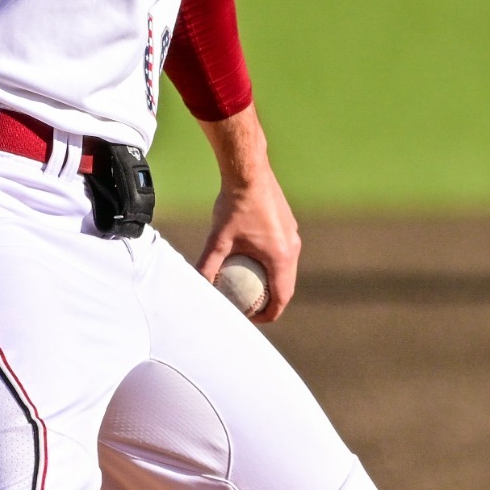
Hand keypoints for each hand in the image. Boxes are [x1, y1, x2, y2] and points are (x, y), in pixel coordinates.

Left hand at [193, 106, 301, 321]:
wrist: (249, 170)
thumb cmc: (235, 204)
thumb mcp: (218, 239)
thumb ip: (207, 265)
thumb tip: (196, 286)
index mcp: (281, 257)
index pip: (281, 298)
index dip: (268, 314)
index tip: (253, 319)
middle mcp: (292, 247)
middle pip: (286, 285)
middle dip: (271, 301)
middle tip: (250, 308)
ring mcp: (292, 234)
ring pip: (285, 267)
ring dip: (272, 281)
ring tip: (250, 287)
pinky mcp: (287, 223)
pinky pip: (282, 251)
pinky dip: (271, 262)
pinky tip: (250, 258)